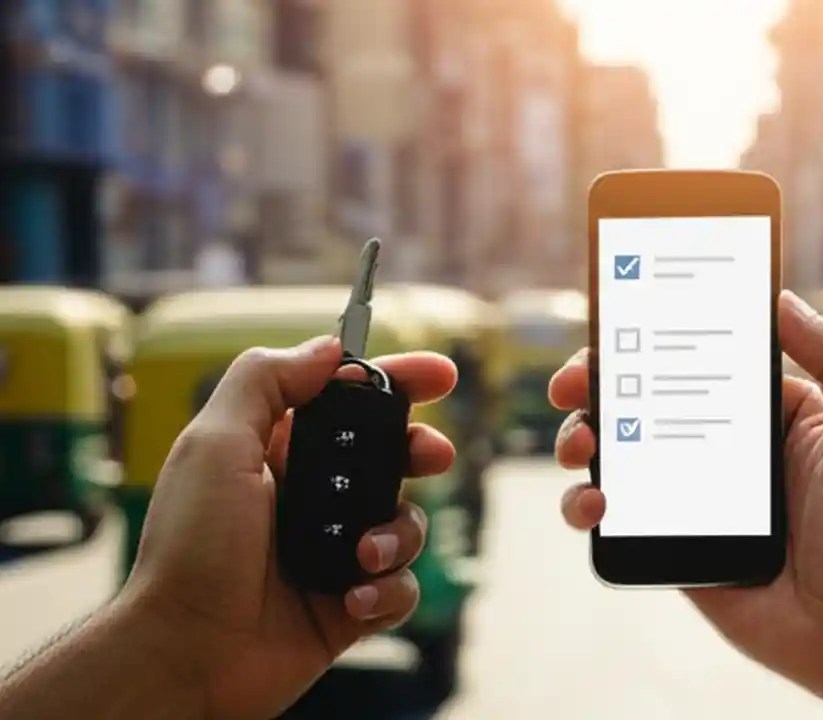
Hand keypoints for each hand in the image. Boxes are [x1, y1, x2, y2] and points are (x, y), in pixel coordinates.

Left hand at [117, 337, 456, 717]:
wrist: (185, 652)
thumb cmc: (188, 549)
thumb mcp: (213, 444)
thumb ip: (266, 381)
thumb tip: (328, 349)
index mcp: (280, 452)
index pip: (349, 401)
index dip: (398, 381)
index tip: (440, 373)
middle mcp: (312, 497)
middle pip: (394, 457)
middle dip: (421, 451)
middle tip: (432, 455)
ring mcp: (334, 552)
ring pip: (405, 523)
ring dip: (397, 534)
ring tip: (363, 554)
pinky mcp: (349, 604)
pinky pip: (399, 588)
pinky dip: (387, 591)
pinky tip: (352, 600)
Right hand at [548, 291, 822, 699]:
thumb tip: (781, 299)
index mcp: (770, 407)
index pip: (702, 352)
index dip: (654, 331)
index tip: (618, 313)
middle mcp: (725, 444)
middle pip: (645, 395)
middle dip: (598, 380)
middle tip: (573, 381)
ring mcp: (693, 493)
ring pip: (618, 452)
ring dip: (581, 437)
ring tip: (579, 444)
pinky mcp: (672, 541)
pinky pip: (617, 516)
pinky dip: (587, 504)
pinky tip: (594, 504)